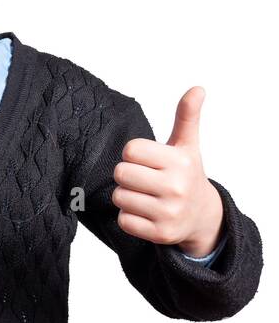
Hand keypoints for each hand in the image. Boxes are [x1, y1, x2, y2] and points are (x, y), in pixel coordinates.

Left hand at [112, 86, 223, 257]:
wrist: (203, 216)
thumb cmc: (185, 174)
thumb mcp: (187, 145)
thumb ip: (186, 116)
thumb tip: (197, 88)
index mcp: (179, 161)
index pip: (130, 150)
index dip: (133, 154)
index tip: (148, 160)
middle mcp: (176, 188)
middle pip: (121, 173)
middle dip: (127, 175)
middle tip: (144, 179)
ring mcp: (169, 213)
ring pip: (119, 197)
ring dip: (126, 196)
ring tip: (146, 196)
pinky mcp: (160, 234)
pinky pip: (123, 220)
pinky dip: (129, 217)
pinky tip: (146, 213)